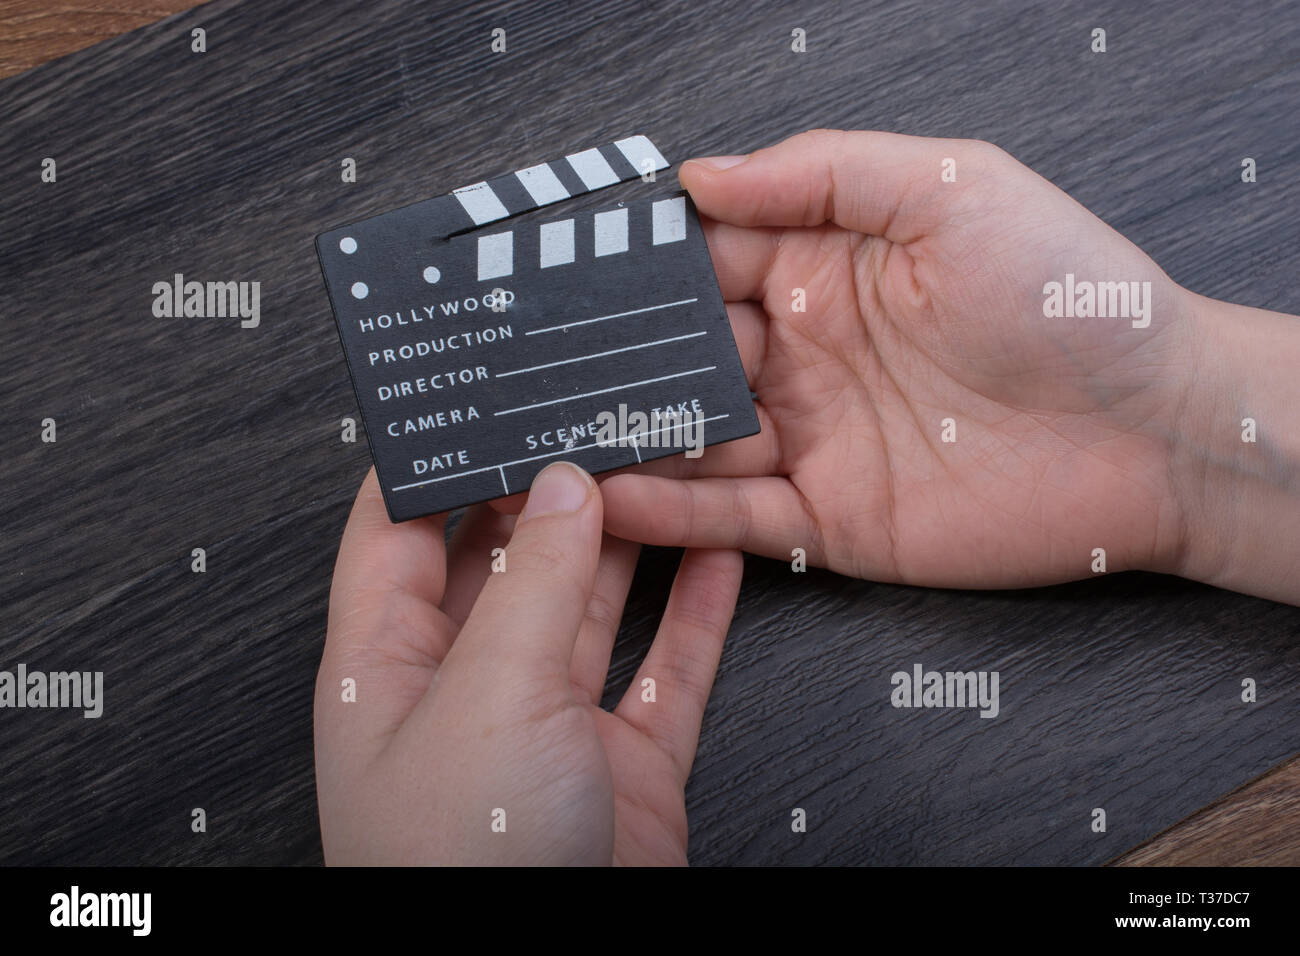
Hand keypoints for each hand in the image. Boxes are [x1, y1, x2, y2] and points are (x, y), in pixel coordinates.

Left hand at [314, 462, 742, 864]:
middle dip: (550, 490)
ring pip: (590, 606)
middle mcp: (467, 689)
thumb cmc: (461, 868)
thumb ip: (531, 584)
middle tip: (595, 422)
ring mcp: (548, 727)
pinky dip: (693, 613)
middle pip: (507, 559)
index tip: (483, 403)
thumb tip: (564, 487)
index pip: (398, 533)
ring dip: (628, 540)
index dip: (437, 465)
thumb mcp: (487, 696)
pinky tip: (712, 559)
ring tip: (660, 465)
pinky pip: (664, 669)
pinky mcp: (622, 766)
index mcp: (388, 668)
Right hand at [600, 128, 1206, 588]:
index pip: (706, 260)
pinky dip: (670, 512)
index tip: (563, 268)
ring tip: (544, 435)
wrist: (1158, 430)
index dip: (636, 263)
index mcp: (827, 268)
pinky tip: (612, 497)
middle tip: (530, 362)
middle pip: (683, 353)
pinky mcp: (829, 519)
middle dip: (611, 357)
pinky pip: (731, 518)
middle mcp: (806, 354)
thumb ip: (823, 175)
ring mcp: (813, 438)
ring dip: (623, 437)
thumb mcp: (951, 189)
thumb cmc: (1072, 298)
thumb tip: (700, 176)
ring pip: (692, 439)